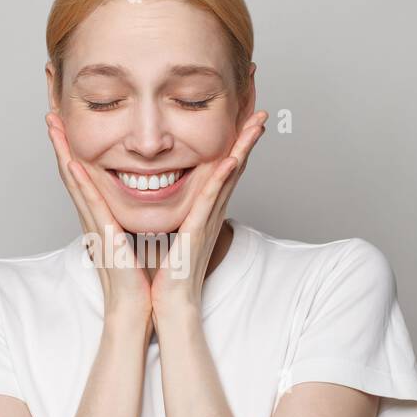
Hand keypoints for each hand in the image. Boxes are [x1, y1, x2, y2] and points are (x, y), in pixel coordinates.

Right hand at [45, 112, 152, 323]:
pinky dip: (80, 182)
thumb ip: (136, 220)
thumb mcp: (139, 239)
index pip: (85, 177)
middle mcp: (94, 219)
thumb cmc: (142, 280)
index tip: (66, 125)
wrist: (138, 309)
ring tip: (52, 126)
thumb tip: (146, 203)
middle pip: (72, 173)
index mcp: (102, 218)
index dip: (73, 150)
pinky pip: (91, 205)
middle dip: (61, 143)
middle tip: (50, 115)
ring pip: (75, 182)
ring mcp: (96, 227)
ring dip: (63, 152)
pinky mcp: (105, 237)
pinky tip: (72, 161)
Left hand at [151, 110, 266, 320]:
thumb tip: (154, 196)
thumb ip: (165, 214)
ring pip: (228, 176)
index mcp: (201, 212)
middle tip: (262, 112)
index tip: (242, 120)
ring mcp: (207, 221)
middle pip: (233, 167)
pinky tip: (231, 158)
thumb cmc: (163, 275)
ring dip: (244, 148)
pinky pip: (211, 200)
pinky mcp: (199, 232)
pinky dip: (221, 178)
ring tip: (258, 124)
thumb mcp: (164, 233)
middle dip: (247, 139)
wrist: (166, 305)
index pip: (219, 170)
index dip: (233, 144)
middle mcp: (209, 213)